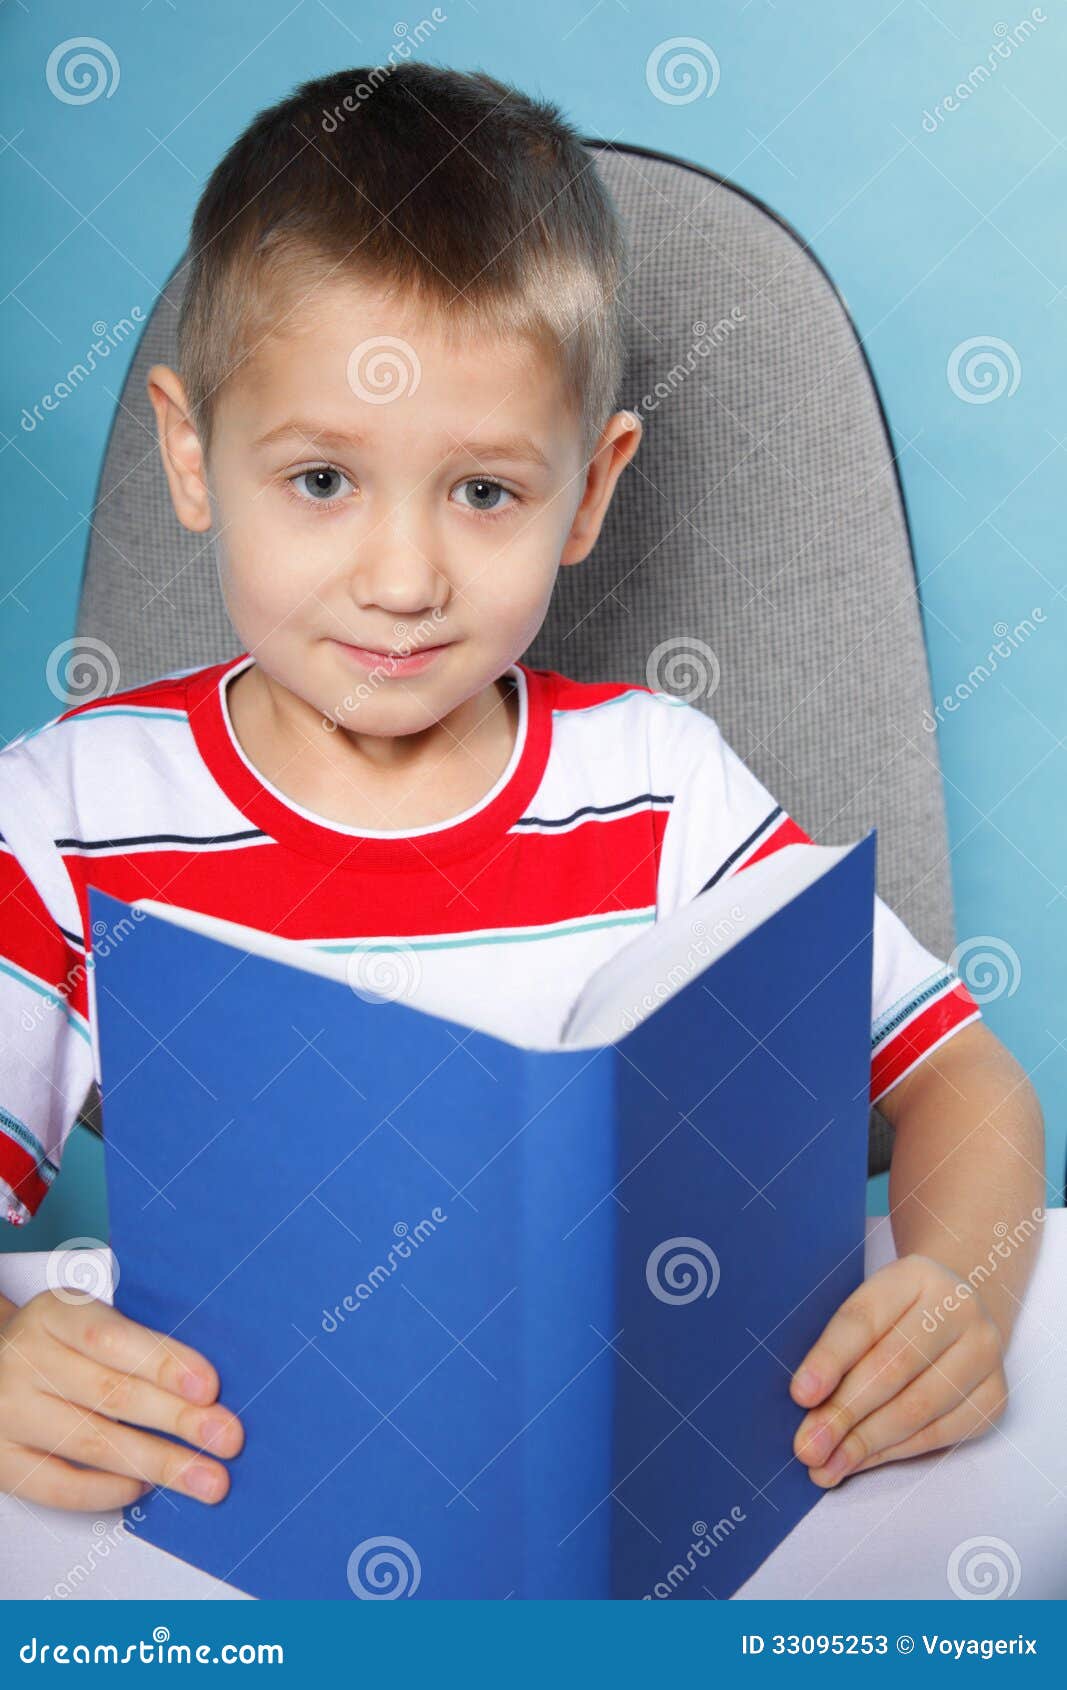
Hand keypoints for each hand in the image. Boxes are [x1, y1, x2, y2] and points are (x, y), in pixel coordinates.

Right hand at [0, 1290, 243, 1510]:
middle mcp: (25, 1361)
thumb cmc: (57, 1345)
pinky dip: (104, 1491)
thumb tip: (206, 1390)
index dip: (165, 1364)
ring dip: (158, 1464)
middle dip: (178, 1420)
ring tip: (206, 1479)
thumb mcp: (84, 1319)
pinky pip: (56, 1485)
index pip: (113, 1339)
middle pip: (112, 1394)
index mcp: (54, 1314)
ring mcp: (7, 1412)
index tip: (210, 1388)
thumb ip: (134, 1344)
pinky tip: (141, 1487)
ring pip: (92, 1443)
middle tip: (227, 1439)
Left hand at [790, 1253, 1007, 1485]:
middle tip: (807, 1447)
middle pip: (891, 1368)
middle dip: (843, 1413)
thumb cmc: (896, 1314)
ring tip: (826, 1467)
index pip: (864, 1319)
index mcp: (914, 1275)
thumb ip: (840, 1347)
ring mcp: (984, 1353)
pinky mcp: (995, 1396)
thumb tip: (805, 1405)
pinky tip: (861, 1461)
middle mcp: (958, 1309)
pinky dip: (894, 1452)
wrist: (957, 1313)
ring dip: (865, 1443)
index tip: (799, 1396)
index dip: (830, 1360)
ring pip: (917, 1407)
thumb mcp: (869, 1308)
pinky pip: (940, 1434)